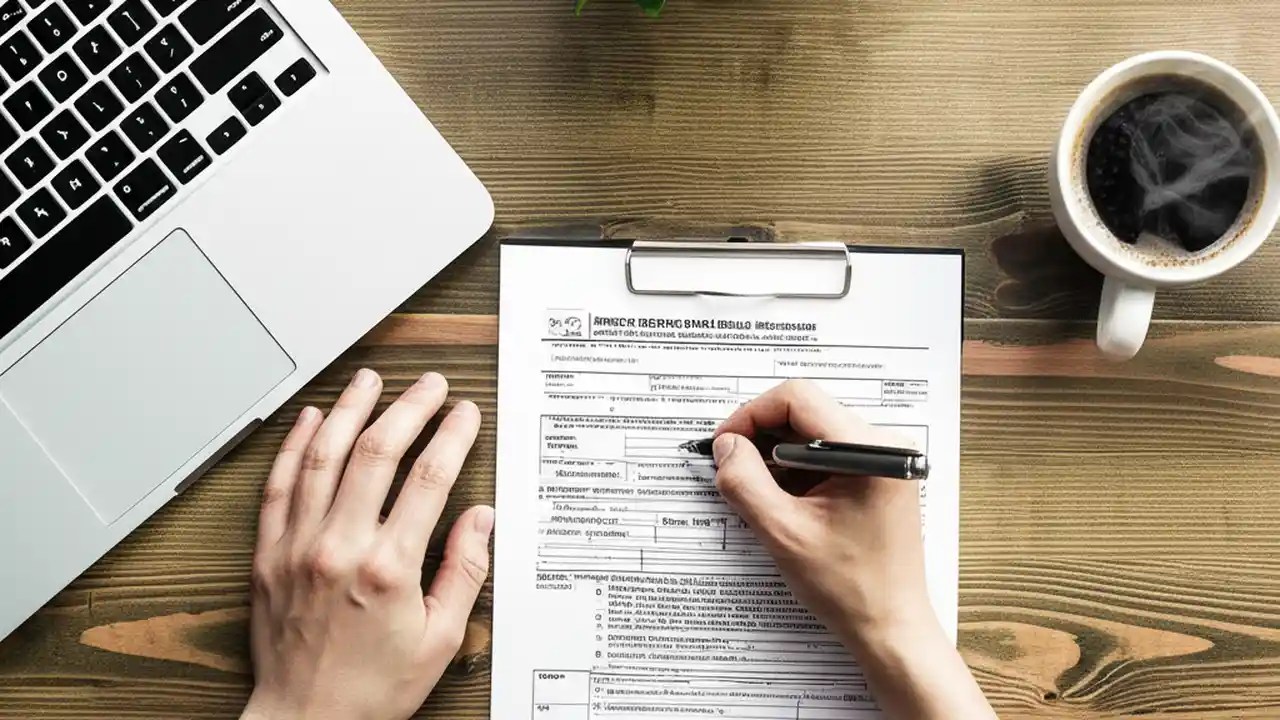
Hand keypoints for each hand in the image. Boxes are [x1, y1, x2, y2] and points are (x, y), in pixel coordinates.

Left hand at [243, 370, 492, 719]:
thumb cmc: (373, 689)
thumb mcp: (441, 639)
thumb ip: (464, 571)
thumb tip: (481, 518)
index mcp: (389, 568)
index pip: (429, 479)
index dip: (451, 436)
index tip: (464, 414)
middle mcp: (340, 547)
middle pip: (377, 453)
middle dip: (409, 408)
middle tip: (429, 385)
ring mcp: (299, 546)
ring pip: (324, 456)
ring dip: (349, 410)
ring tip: (369, 380)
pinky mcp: (268, 554)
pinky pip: (280, 486)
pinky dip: (295, 446)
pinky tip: (311, 419)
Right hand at [713, 379, 994, 719]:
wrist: (889, 626)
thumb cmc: (850, 588)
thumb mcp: (783, 533)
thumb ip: (746, 482)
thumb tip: (726, 446)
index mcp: (870, 451)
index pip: (799, 398)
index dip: (752, 415)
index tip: (727, 443)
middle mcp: (884, 445)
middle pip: (806, 411)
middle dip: (763, 438)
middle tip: (733, 469)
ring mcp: (883, 458)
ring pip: (812, 432)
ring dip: (778, 458)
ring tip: (763, 497)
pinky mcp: (877, 473)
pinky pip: (826, 453)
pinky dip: (796, 470)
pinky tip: (786, 503)